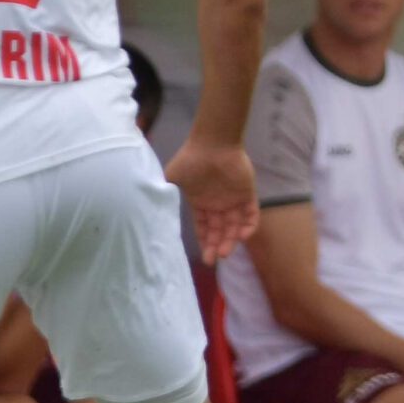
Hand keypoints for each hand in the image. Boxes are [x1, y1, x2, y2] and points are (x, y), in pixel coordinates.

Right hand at [166, 137, 259, 263]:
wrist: (212, 143)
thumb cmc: (190, 160)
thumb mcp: (171, 178)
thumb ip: (164, 195)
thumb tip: (152, 212)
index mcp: (201, 202)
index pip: (204, 228)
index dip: (205, 242)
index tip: (204, 258)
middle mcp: (217, 204)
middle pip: (220, 231)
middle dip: (217, 246)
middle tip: (215, 259)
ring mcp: (233, 199)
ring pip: (235, 226)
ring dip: (231, 240)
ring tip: (225, 252)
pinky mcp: (247, 194)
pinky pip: (251, 214)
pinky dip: (249, 226)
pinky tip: (242, 236)